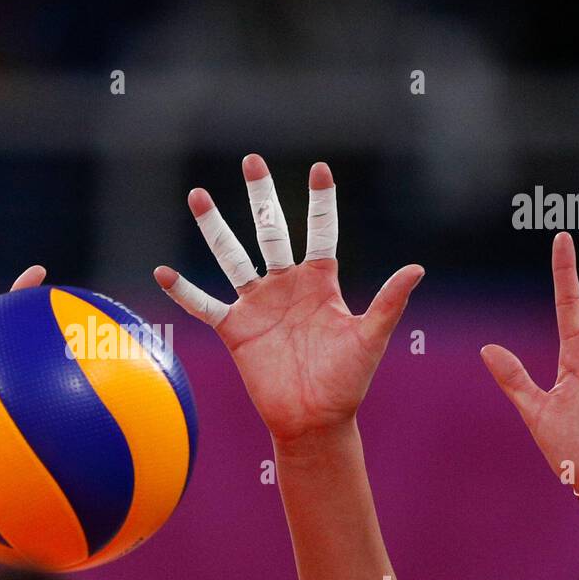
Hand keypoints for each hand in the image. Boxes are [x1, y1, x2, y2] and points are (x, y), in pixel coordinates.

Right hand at [155, 154, 423, 445]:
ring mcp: (257, 304)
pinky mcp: (235, 329)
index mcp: (320, 282)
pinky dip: (184, 291)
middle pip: (270, 230)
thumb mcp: (370, 338)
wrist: (314, 419)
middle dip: (261, 196)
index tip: (320, 168)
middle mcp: (286, 285)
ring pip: (231, 257)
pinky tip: (162, 271)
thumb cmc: (347, 381)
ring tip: (197, 194)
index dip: (320, 201)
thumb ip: (388, 302)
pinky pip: (204, 305)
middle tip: (252, 160)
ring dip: (214, 227)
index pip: (321, 231)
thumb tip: (416, 268)